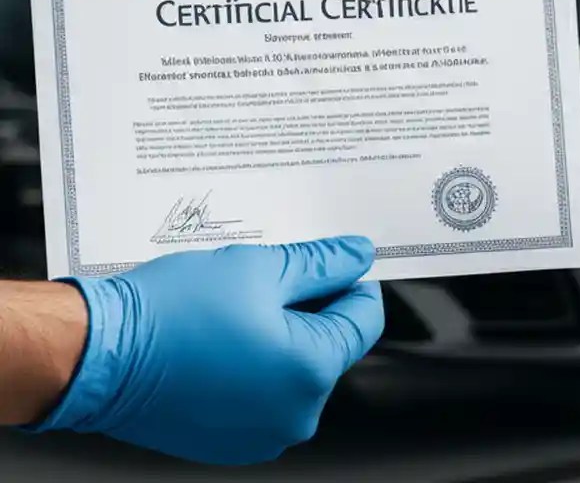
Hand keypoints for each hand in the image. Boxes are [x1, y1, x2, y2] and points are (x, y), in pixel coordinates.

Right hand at [28, 236, 384, 465]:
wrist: (96, 355)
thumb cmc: (168, 314)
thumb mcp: (259, 268)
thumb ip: (321, 264)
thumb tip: (357, 256)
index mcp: (312, 371)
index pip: (364, 319)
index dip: (350, 282)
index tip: (330, 263)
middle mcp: (296, 414)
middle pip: (331, 345)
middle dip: (309, 309)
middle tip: (268, 281)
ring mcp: (263, 435)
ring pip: (296, 371)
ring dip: (281, 337)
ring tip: (237, 310)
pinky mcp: (231, 443)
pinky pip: (263, 396)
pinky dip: (253, 367)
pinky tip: (221, 341)